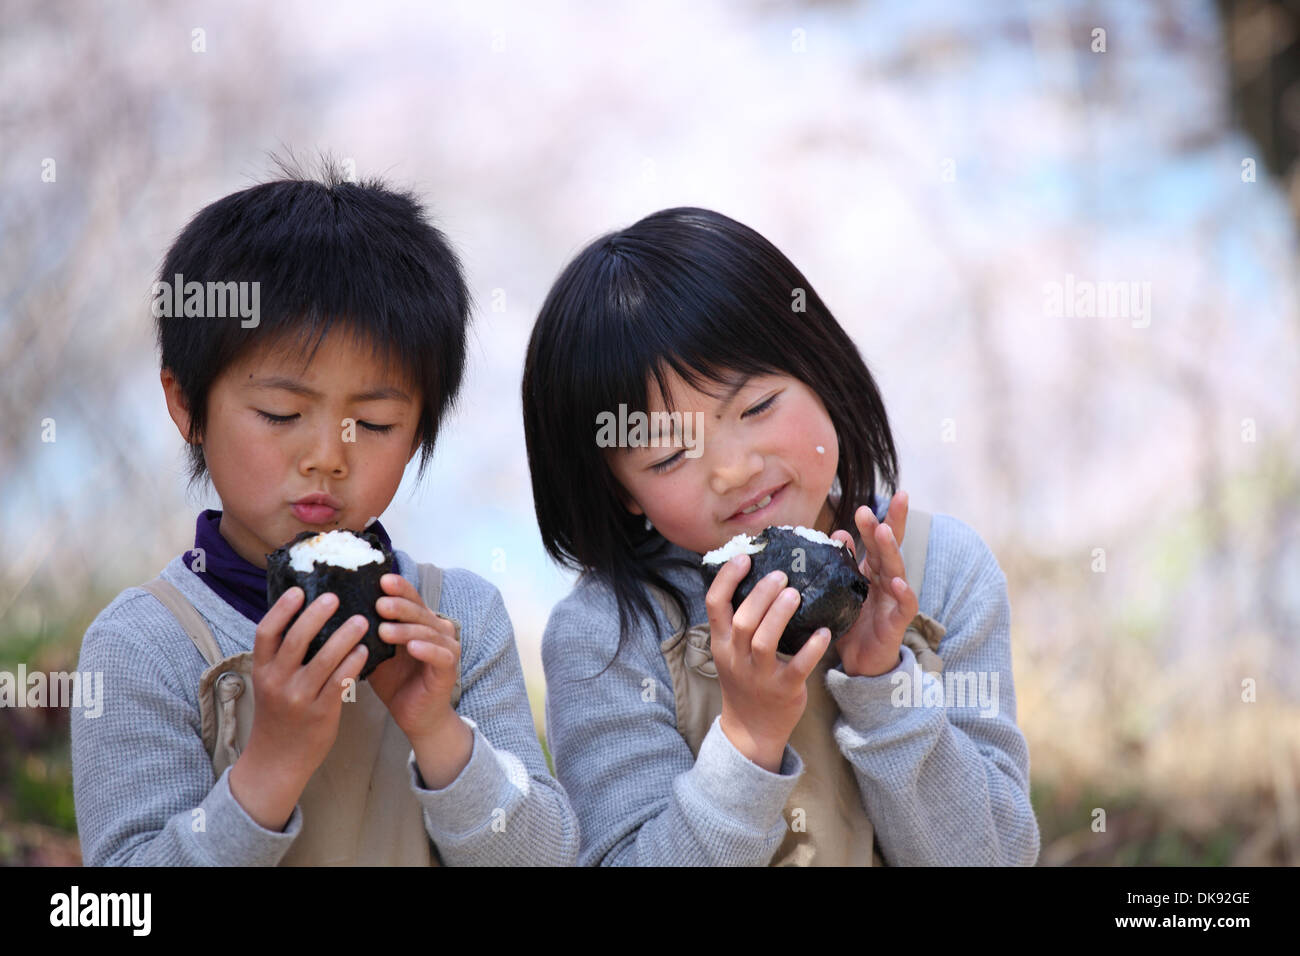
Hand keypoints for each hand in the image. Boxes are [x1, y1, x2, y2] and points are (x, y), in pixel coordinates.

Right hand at [231, 587, 369, 828]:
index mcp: (262, 670)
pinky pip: (339, 682)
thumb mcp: (271, 683)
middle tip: (336, 596)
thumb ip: (284, 657)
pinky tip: (365, 650)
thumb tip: (307, 618)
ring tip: (362, 620)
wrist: (277, 761)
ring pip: (323, 660)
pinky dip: (353, 663)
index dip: (282, 609)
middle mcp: (277, 682)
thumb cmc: (279, 715)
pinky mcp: (320, 713)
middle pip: (295, 640)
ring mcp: (298, 699)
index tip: (299, 590)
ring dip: (344, 636)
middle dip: (316, 615)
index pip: (266, 632)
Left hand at [366, 573, 461, 743]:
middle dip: (400, 606)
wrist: (415, 716)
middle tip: (379, 604)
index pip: (411, 598)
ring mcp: (447, 647)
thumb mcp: (377, 654)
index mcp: (420, 621)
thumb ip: (368, 634)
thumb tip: (338, 614)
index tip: (381, 580)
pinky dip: (427, 649)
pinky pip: (441, 655)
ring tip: (385, 630)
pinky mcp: (450, 668)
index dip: (399, 588)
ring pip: (428, 632)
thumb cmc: (396, 682)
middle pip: (420, 611)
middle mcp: (438, 629)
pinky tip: (412, 647)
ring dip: (407, 629)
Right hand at [706, 553, 831, 771]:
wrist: (751, 729)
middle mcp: (736, 658)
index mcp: (721, 643)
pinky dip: (811, 648)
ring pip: (764, 641)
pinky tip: (824, 632)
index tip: (744, 557)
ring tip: (795, 594)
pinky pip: (798, 667)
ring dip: (780, 614)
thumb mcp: (730, 652)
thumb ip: (738, 621)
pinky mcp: (783, 690)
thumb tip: (758, 577)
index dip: (727, 578)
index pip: (714, 604)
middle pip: (742, 620)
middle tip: (781, 574)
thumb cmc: (745, 680)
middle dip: (760, 594)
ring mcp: (758, 676)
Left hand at [830, 490, 918, 677]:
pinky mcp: (898, 623)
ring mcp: (894, 600)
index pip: (877, 541)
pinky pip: (905, 606)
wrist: (860, 663)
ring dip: (891, 550)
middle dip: (889, 525)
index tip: (871, 501)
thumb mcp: (841, 592)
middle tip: (886, 503)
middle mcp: (886, 581)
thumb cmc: (851, 624)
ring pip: (896, 570)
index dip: (878, 521)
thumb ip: (840, 566)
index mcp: (872, 571)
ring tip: (884, 532)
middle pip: (889, 549)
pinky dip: (904, 594)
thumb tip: (837, 534)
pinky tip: (898, 583)